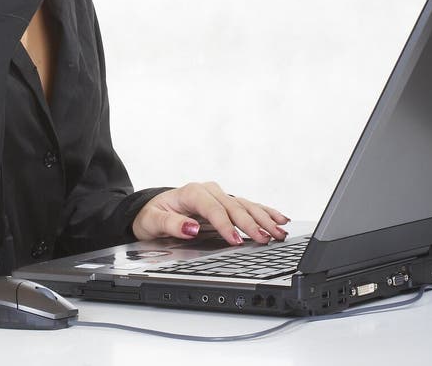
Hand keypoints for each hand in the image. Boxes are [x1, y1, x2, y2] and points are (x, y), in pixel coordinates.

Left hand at [131, 182, 289, 245]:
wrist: (152, 209)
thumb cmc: (152, 215)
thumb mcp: (153, 221)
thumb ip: (171, 224)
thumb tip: (191, 227)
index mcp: (192, 192)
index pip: (213, 208)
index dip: (226, 224)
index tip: (236, 240)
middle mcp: (209, 191)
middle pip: (233, 206)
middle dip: (251, 223)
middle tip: (266, 238)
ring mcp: (219, 196)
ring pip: (245, 206)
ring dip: (263, 218)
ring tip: (279, 231)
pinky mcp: (226, 204)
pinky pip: (248, 207)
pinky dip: (265, 212)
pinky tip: (279, 218)